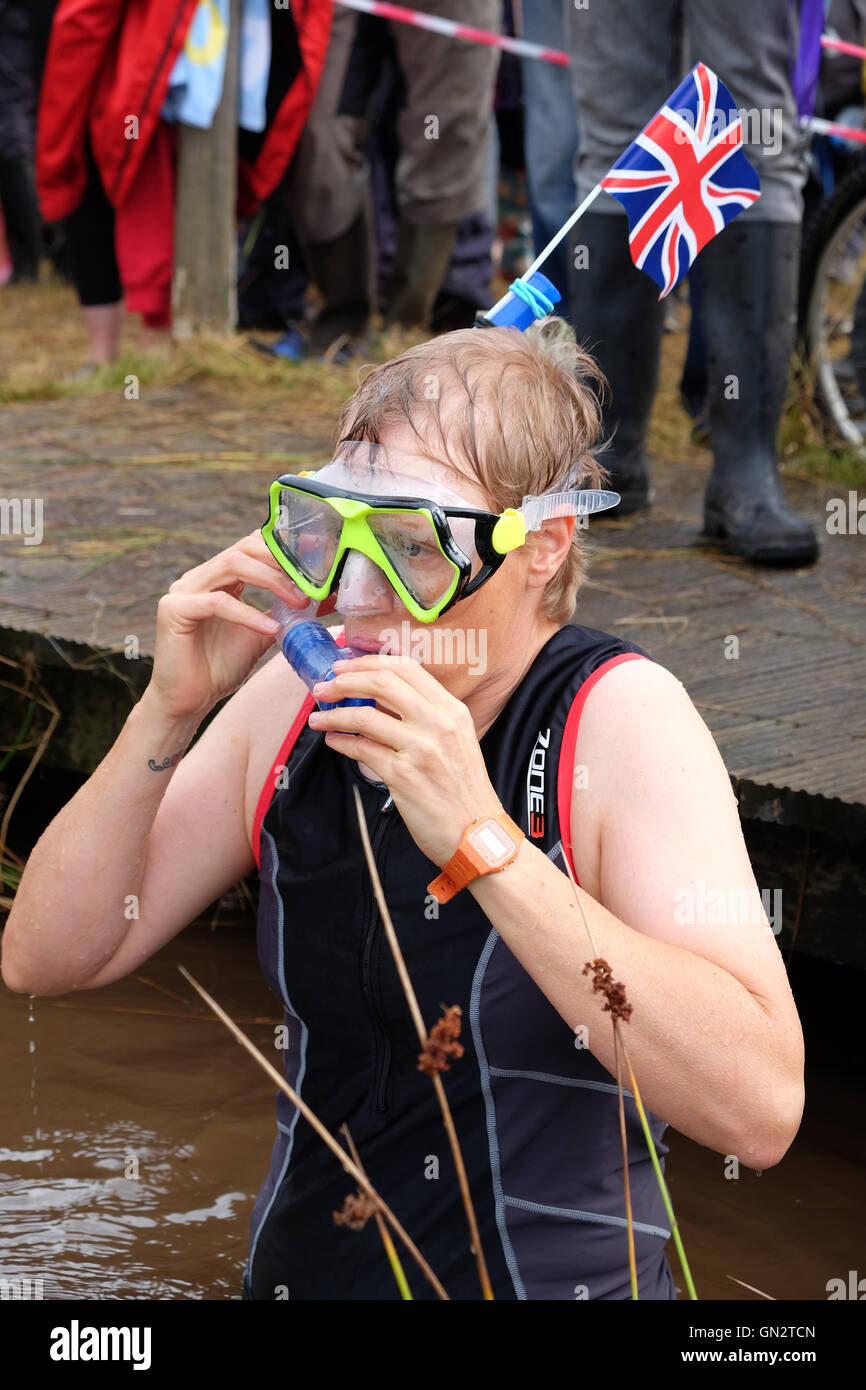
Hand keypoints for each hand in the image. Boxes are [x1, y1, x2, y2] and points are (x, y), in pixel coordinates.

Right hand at [146, 531, 309, 720]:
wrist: (189, 700)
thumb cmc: (220, 667)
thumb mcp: (261, 633)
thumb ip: (281, 612)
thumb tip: (319, 599)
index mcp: (219, 578)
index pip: (252, 547)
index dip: (284, 550)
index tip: (317, 565)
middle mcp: (200, 577)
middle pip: (244, 549)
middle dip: (281, 563)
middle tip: (310, 584)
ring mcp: (184, 590)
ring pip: (232, 565)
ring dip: (271, 580)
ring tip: (297, 601)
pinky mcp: (173, 609)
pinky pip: (217, 602)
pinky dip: (248, 613)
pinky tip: (271, 628)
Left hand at [308, 654, 503, 866]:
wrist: (476, 834)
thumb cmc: (463, 791)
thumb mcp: (457, 741)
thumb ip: (426, 717)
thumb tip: (381, 700)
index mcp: (452, 710)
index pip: (406, 667)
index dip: (368, 662)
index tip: (345, 666)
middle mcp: (438, 723)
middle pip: (381, 682)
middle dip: (344, 681)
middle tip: (322, 689)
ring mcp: (421, 748)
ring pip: (364, 716)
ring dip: (333, 715)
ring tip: (318, 719)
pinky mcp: (403, 775)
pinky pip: (361, 749)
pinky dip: (340, 742)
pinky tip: (333, 741)